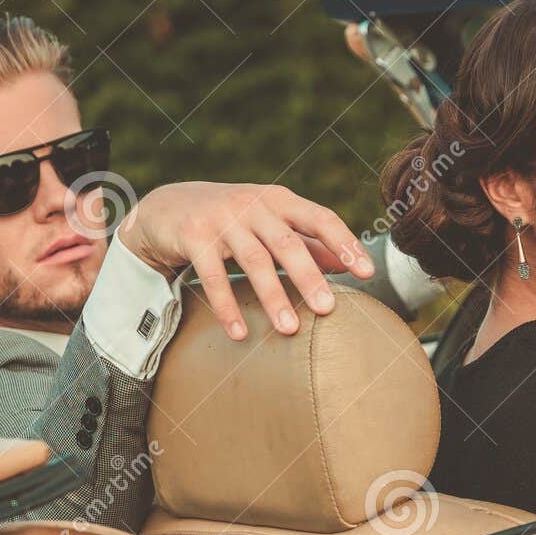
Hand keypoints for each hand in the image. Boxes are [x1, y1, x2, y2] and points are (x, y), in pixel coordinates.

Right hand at [118, 181, 373, 339]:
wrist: (168, 208)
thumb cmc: (233, 220)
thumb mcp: (270, 224)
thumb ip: (308, 242)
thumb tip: (351, 263)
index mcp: (280, 200)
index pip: (320, 218)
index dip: (345, 243)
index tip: (367, 272)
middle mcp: (253, 205)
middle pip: (287, 242)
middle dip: (309, 277)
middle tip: (328, 309)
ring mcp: (222, 219)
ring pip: (253, 261)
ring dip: (272, 296)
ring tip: (289, 330)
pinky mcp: (193, 236)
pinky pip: (212, 276)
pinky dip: (227, 306)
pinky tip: (240, 333)